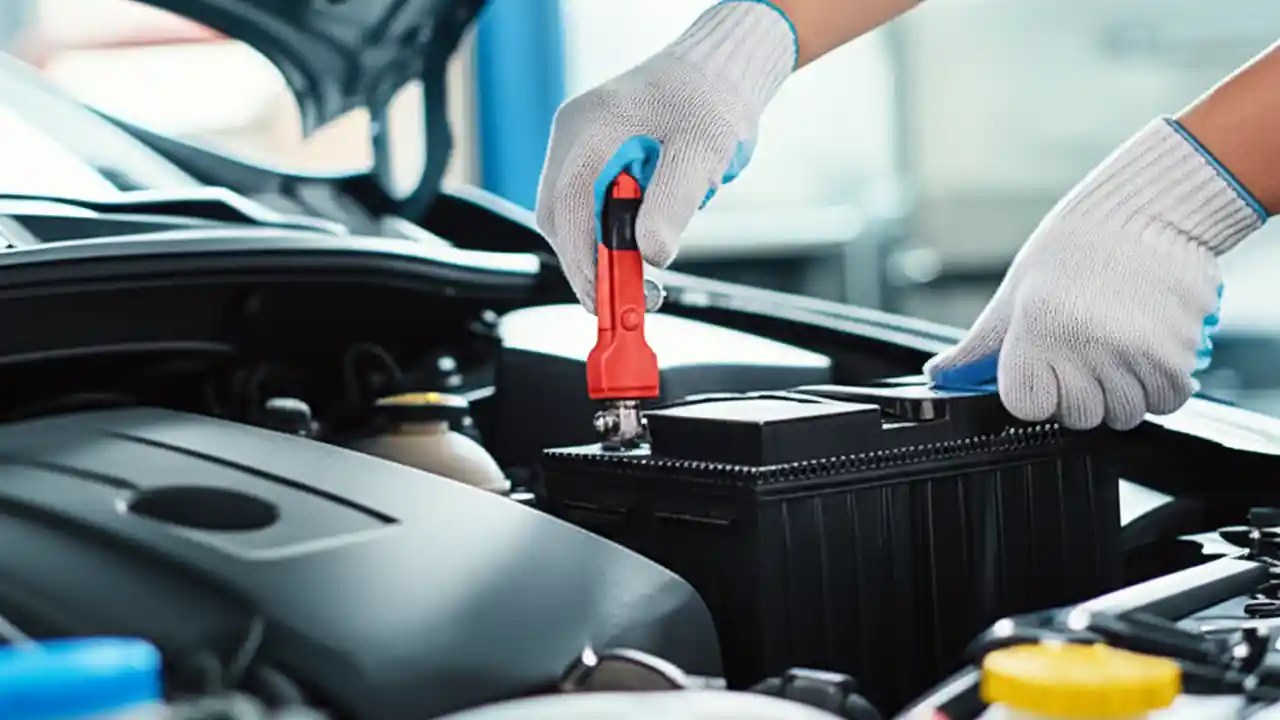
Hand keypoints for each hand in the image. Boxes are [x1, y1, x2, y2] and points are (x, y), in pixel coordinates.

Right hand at [535, 1, 795, 310]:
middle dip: (588, 266)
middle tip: (626, 303)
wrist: (721, 69)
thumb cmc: (713, 97)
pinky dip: (609, 238)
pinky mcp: (596, 159)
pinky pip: (590, 207)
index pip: (567, 204)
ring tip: (641, 283)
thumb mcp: (703, 151)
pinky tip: (638, 250)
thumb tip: (652, 255)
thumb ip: (674, 202)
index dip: (581, 259)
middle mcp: (577, 135)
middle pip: (561, 217)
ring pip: (572, 217)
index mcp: (592, 126)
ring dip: (600, 255)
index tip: (605, 297)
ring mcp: (582, 146)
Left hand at [926, 119, 1262, 429]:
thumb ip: (979, 346)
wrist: (1149, 211)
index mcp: (1036, 329)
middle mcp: (1084, 345)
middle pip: (1080, 416)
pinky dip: (1160, 386)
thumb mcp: (1015, 293)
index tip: (1046, 372)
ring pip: (1125, 413)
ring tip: (1119, 348)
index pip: (1028, 406)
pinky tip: (1148, 349)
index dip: (1037, 394)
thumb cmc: (1076, 250)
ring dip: (1123, 392)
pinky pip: (1166, 401)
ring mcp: (1132, 353)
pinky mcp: (1176, 356)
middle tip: (1088, 353)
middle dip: (1082, 395)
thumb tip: (938, 375)